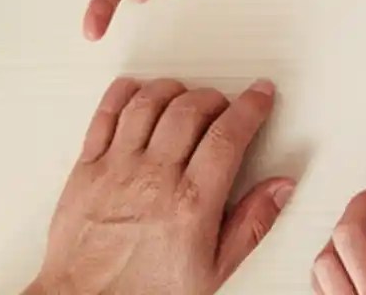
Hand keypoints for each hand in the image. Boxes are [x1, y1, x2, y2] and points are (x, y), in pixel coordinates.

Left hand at [26, 77, 292, 294]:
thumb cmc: (146, 291)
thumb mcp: (214, 269)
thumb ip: (251, 223)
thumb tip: (279, 188)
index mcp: (191, 203)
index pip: (228, 135)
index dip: (250, 106)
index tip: (260, 95)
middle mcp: (153, 179)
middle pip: (190, 110)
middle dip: (216, 97)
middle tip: (226, 106)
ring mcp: (116, 170)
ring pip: (148, 103)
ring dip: (174, 90)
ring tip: (187, 99)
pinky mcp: (86, 169)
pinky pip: (105, 115)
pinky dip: (125, 94)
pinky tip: (140, 93)